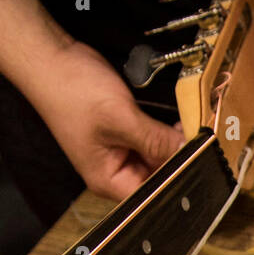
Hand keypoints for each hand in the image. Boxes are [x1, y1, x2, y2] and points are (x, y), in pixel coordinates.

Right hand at [33, 41, 184, 200]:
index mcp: (108, 179)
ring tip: (192, 127)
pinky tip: (179, 120)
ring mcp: (119, 151)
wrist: (52, 59)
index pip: (151, 194)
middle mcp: (114, 170)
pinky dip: (165, 130)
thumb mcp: (121, 117)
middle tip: (201, 140)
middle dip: (178, 158)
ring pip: (158, 155)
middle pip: (158, 176)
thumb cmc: (71, 92)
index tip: (200, 162)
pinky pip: (151, 138)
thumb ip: (156, 139)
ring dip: (174, 142)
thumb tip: (189, 151)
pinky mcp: (124, 132)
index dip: (176, 180)